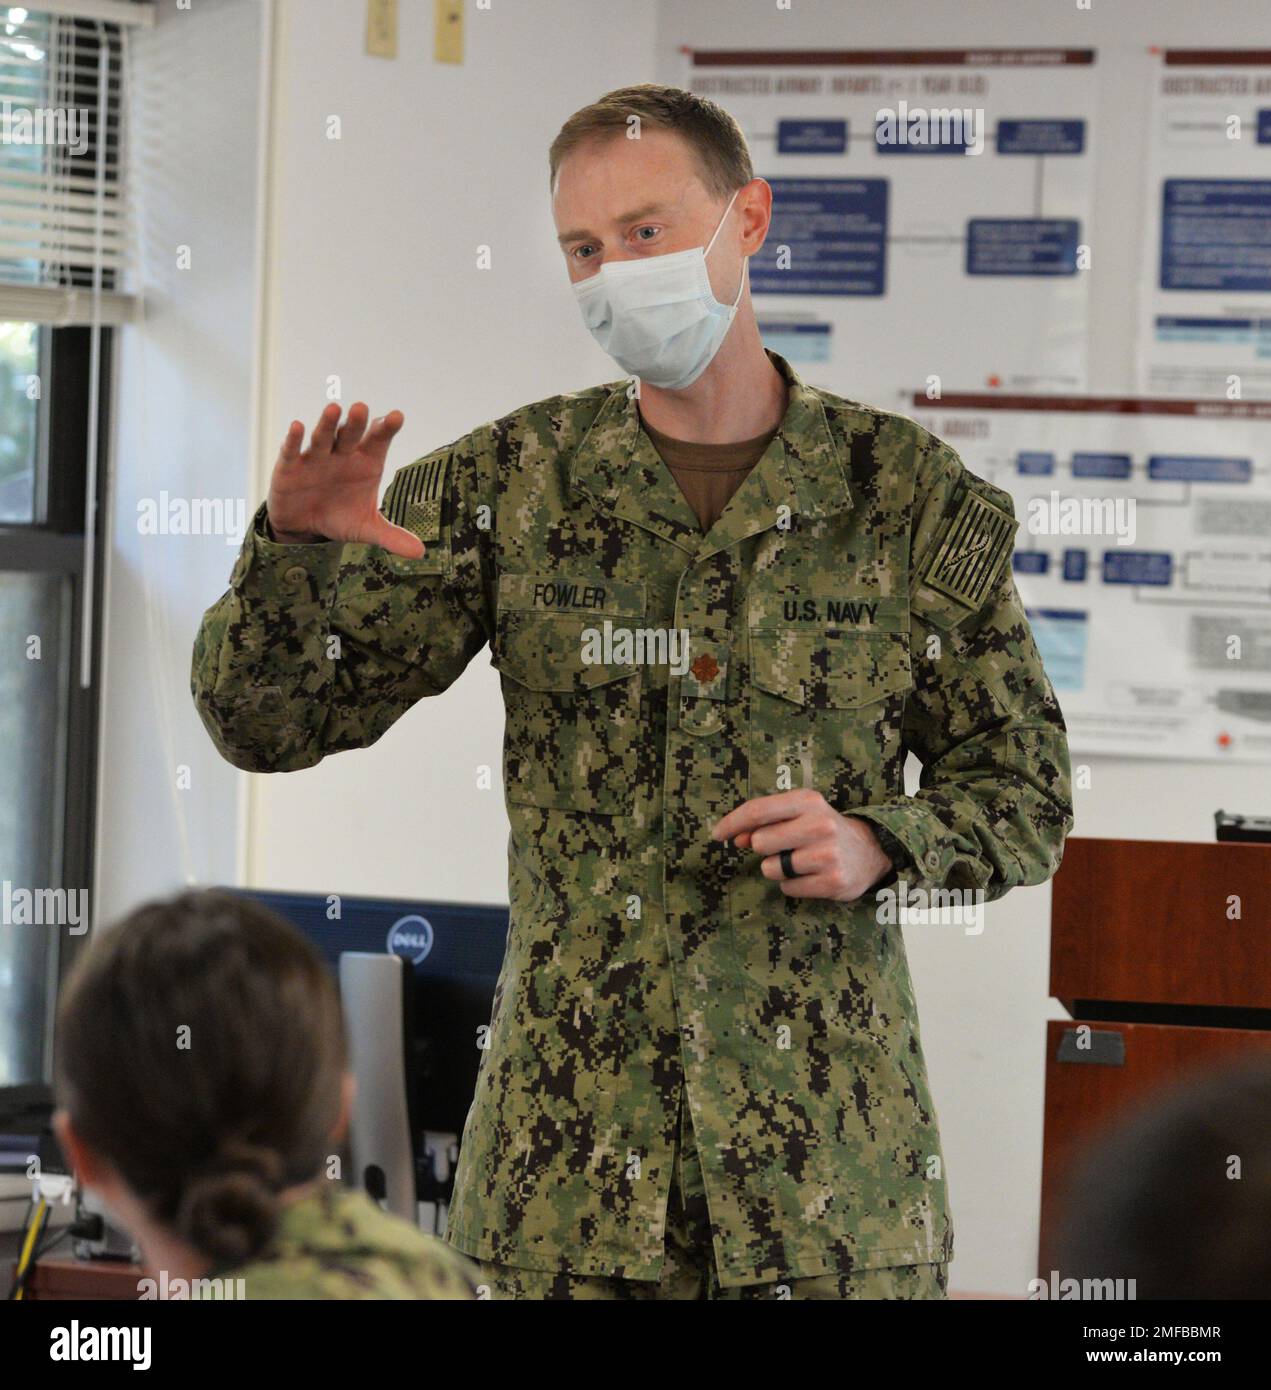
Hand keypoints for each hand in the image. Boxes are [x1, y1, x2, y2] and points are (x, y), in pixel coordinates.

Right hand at [265, 402, 422, 557]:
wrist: (305, 527)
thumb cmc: (340, 517)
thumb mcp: (366, 529)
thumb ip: (392, 536)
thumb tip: (420, 553)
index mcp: (365, 462)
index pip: (378, 441)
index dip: (386, 428)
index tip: (396, 417)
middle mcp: (342, 454)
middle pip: (351, 434)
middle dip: (356, 422)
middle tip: (362, 408)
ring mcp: (316, 457)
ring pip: (323, 436)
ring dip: (327, 424)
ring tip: (334, 409)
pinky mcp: (290, 466)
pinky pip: (292, 450)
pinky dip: (293, 439)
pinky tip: (297, 427)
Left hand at [711, 789, 892, 900]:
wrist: (871, 851)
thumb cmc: (823, 829)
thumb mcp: (798, 815)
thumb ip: (765, 822)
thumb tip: (736, 838)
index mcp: (807, 801)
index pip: (758, 810)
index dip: (732, 823)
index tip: (717, 835)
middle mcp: (819, 825)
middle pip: (760, 842)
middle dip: (765, 849)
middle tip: (785, 847)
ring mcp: (827, 855)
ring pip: (771, 869)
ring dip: (778, 869)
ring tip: (801, 862)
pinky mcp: (833, 881)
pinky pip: (788, 888)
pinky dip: (792, 885)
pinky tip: (811, 876)